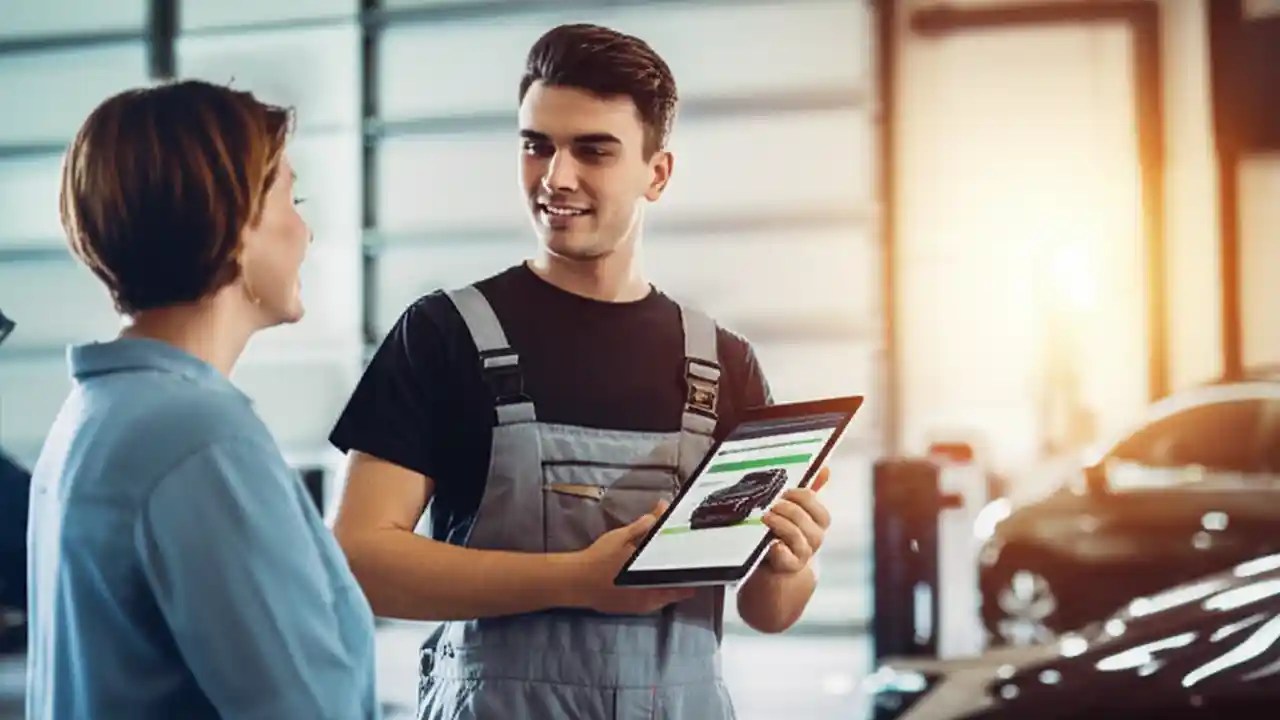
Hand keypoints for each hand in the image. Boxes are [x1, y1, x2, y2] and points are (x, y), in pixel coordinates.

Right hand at [569, 500, 694, 614]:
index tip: (696, 562)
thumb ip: (644, 526)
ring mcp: (640, 608)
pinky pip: (650, 602)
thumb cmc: (599, 559)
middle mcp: (649, 600)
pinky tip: (648, 577)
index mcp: (652, 583)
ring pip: (663, 597)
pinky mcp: (630, 610)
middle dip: (680, 577)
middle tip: (681, 560)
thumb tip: (661, 510)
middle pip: (675, 591)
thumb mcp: (621, 537)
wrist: (574, 581)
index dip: (691, 573)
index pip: (683, 585)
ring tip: (667, 567)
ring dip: (666, 584)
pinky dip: (653, 590)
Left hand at [758, 467, 831, 575]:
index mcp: (817, 523)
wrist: (769, 563)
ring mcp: (802, 555)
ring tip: (765, 518)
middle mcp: (813, 539)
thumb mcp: (792, 508)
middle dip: (789, 510)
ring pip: (798, 538)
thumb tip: (825, 468)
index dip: (803, 498)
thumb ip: (807, 491)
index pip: (819, 509)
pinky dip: (779, 550)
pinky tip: (771, 543)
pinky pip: (787, 559)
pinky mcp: (787, 566)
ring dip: (781, 525)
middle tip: (772, 506)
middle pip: (809, 522)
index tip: (785, 492)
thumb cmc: (781, 530)